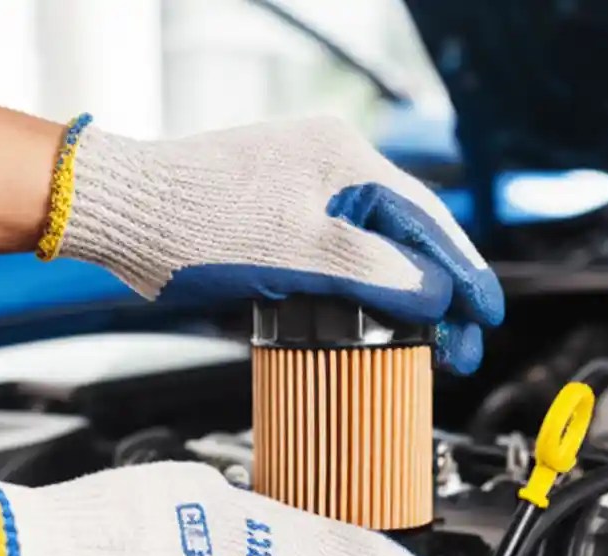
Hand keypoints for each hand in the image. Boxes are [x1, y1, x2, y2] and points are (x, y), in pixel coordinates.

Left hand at [51, 116, 503, 374]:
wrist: (121, 215)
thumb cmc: (193, 220)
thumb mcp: (296, 251)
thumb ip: (373, 272)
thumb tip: (434, 293)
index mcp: (343, 158)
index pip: (425, 218)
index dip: (462, 271)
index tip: (486, 313)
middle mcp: (328, 169)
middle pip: (406, 235)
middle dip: (439, 293)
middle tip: (461, 345)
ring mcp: (301, 194)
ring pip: (374, 249)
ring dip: (403, 297)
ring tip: (429, 344)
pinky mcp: (276, 221)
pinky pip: (339, 257)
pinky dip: (364, 292)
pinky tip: (376, 323)